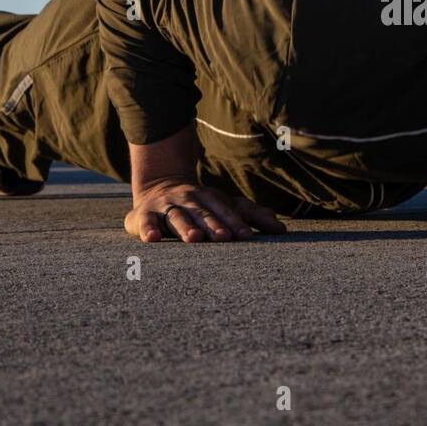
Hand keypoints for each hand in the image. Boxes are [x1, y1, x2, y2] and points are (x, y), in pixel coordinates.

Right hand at [124, 179, 286, 242]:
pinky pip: (145, 221)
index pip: (225, 210)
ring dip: (186, 227)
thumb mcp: (225, 206)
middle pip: (203, 213)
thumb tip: (282, 229)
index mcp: (210, 198)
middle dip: (214, 225)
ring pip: (177, 217)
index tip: (247, 236)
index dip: (236, 222)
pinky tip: (152, 239)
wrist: (158, 186)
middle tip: (224, 238)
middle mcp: (189, 199)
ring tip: (194, 239)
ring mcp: (166, 205)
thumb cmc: (201, 205)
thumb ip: (251, 216)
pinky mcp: (144, 214)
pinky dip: (147, 228)